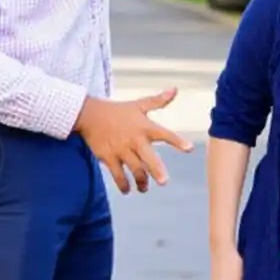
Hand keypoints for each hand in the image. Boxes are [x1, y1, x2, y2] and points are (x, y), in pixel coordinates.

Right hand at [75, 88, 193, 193]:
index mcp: (145, 127)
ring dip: (141, 181)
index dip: (177, 141)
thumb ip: (158, 101)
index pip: (165, 134)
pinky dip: (123, 184)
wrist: (90, 114)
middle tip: (164, 182)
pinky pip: (117, 174)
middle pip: (148, 157)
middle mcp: (135, 139)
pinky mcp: (108, 157)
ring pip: (134, 169)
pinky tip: (127, 189)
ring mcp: (121, 149)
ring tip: (144, 188)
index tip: (190, 149)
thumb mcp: (139, 105)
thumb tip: (175, 89)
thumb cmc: (118, 110)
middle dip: (156, 170)